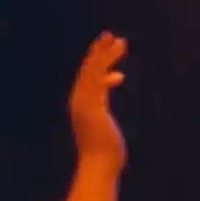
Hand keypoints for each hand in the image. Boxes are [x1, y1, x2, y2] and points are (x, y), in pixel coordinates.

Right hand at [69, 31, 127, 172]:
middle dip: (98, 51)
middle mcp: (78, 101)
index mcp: (81, 104)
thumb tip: (104, 108)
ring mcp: (83, 105)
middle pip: (87, 70)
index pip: (87, 76)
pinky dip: (107, 72)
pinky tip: (119, 69)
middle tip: (109, 35)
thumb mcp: (102, 124)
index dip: (94, 59)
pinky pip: (98, 84)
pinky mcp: (91, 109)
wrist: (99, 165)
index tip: (105, 46)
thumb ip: (101, 111)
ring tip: (120, 42)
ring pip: (93, 73)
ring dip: (106, 56)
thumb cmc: (104, 150)